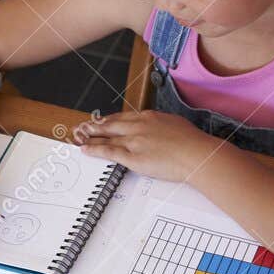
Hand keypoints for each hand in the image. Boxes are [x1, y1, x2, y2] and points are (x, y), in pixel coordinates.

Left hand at [73, 109, 211, 182]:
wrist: (196, 153)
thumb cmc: (192, 142)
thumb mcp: (175, 124)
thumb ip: (161, 125)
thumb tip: (158, 128)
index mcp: (148, 117)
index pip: (122, 118)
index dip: (108, 121)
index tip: (100, 121)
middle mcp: (137, 126)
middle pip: (109, 125)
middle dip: (93, 126)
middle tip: (80, 127)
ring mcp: (133, 141)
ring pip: (105, 138)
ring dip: (89, 137)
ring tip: (78, 138)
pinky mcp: (132, 157)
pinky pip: (108, 152)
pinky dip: (94, 150)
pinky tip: (85, 150)